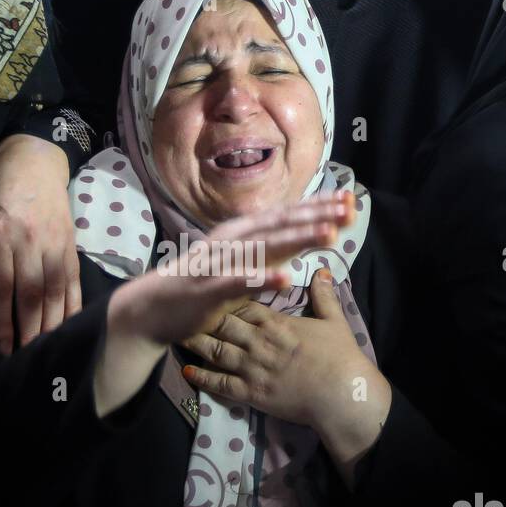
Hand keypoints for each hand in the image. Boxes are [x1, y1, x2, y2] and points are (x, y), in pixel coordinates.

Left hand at [0, 133, 76, 354]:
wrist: (34, 156)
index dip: (1, 319)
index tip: (1, 347)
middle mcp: (27, 238)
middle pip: (30, 293)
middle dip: (28, 330)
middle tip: (25, 359)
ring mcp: (53, 240)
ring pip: (55, 290)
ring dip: (51, 324)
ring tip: (46, 350)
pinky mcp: (71, 241)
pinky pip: (73, 280)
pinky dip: (73, 306)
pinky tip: (70, 326)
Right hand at [111, 192, 355, 349]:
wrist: (155, 307)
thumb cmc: (205, 282)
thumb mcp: (247, 260)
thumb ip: (277, 248)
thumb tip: (313, 232)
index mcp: (244, 231)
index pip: (287, 214)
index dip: (318, 206)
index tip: (350, 199)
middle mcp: (234, 239)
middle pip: (281, 224)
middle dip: (316, 215)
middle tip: (348, 208)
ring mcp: (220, 262)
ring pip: (264, 247)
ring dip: (297, 239)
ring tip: (328, 233)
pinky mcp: (208, 288)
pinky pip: (238, 282)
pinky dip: (261, 279)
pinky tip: (285, 279)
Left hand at [179, 268, 372, 428]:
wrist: (342, 395)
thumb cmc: (341, 358)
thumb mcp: (335, 321)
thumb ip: (324, 296)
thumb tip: (323, 271)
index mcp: (276, 324)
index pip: (243, 305)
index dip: (226, 298)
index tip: (213, 292)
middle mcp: (259, 342)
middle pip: (223, 324)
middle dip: (203, 316)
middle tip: (184, 309)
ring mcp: (252, 368)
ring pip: (216, 350)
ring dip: (196, 342)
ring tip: (178, 334)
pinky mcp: (251, 393)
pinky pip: (220, 384)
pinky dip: (202, 377)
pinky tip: (187, 371)